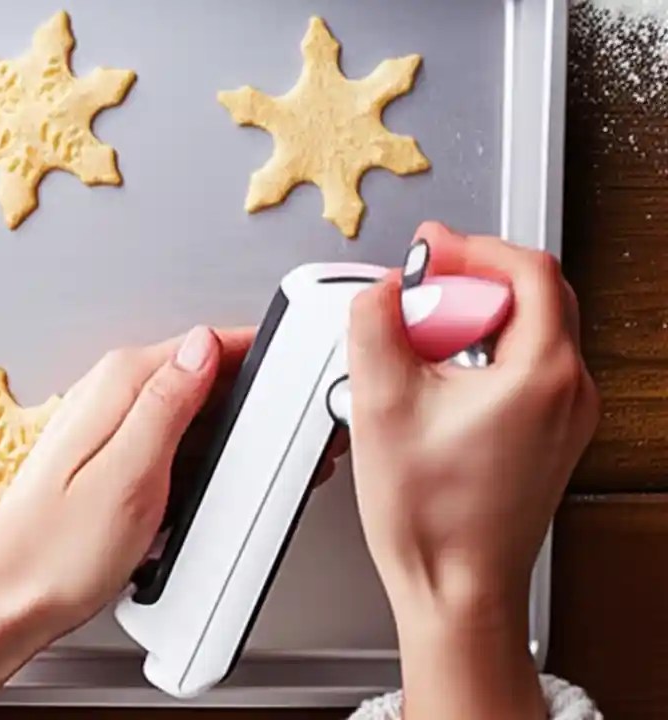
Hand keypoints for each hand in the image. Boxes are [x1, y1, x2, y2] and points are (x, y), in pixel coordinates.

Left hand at [0, 325, 256, 719]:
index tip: (292, 385)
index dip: (257, 359)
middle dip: (250, 405)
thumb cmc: (56, 550)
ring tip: (258, 475)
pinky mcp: (113, 467)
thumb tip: (203, 345)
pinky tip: (212, 498)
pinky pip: (174, 451)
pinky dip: (201, 468)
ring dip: (230, 440)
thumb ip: (168, 402)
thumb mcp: (129, 473)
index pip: (204, 345)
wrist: (9, 601)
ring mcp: (111, 433)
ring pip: (192, 417)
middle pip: (201, 379)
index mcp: (117, 386)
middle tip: (289, 442)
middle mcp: (110, 399)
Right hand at [346, 222, 598, 718]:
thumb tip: (377, 289)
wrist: (456, 587)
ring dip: (472, 321)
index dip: (473, 247)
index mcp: (543, 374)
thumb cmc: (434, 520)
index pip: (528, 269)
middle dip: (471, 282)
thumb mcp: (382, 405)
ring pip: (527, 332)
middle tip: (420, 292)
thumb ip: (373, 326)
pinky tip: (434, 382)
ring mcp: (564, 416)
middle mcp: (568, 391)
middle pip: (533, 295)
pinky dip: (480, 356)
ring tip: (418, 347)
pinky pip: (522, 370)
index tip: (431, 249)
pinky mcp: (548, 436)